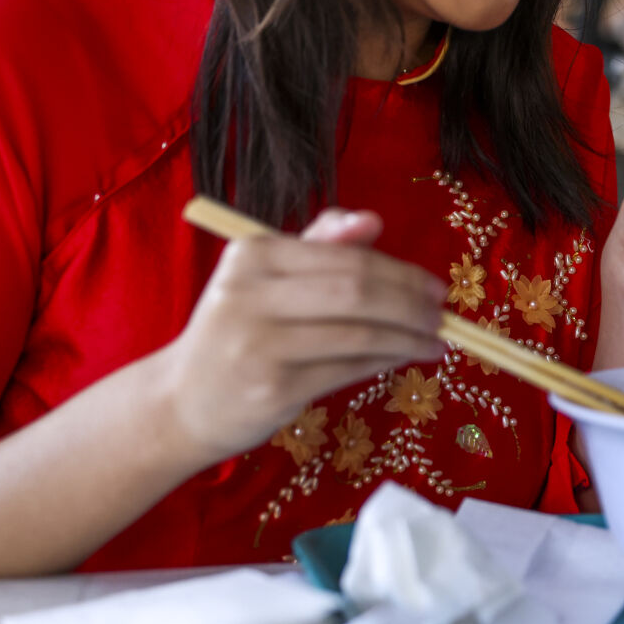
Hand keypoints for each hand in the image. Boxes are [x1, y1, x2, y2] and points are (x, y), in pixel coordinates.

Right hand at [157, 209, 445, 464]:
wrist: (182, 401)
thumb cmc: (239, 331)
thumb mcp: (268, 278)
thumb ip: (319, 245)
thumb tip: (372, 221)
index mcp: (253, 255)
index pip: (347, 258)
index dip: (401, 273)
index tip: (435, 288)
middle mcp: (249, 294)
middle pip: (356, 291)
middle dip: (411, 305)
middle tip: (441, 316)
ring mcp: (258, 343)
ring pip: (358, 334)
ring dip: (407, 338)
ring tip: (434, 342)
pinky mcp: (270, 387)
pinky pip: (346, 369)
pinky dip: (384, 363)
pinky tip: (404, 360)